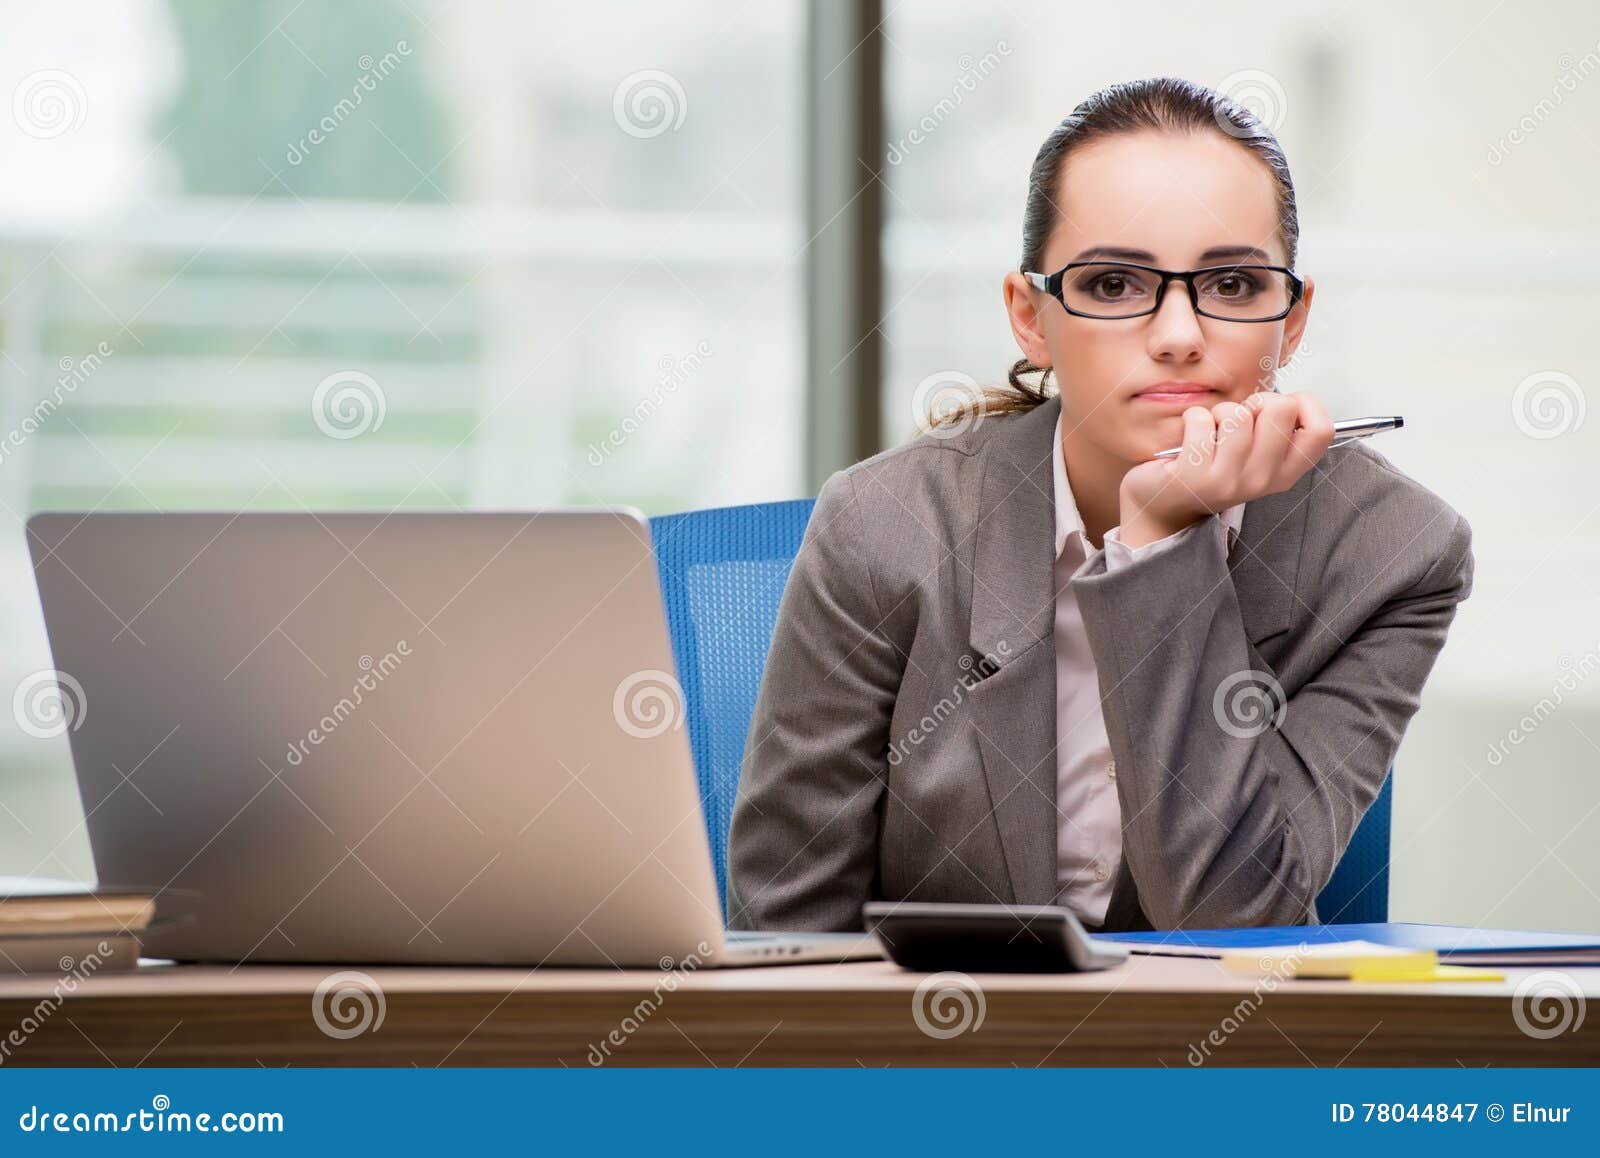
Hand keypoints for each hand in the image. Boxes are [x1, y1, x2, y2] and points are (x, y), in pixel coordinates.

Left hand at [1117, 390, 1335, 548]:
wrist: (1167, 505)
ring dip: (1219, 412)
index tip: (1276, 409)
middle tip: (1238, 420)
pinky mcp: (1195, 476)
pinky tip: (1189, 437)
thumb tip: (1291, 399)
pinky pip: (1201, 419)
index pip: (1321, 430)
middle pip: (1281, 408)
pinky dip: (1192, 418)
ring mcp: (1229, 480)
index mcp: (1285, 474)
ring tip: (1211, 432)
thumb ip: (1278, 430)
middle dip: (1256, 401)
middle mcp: (1262, 480)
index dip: (1303, 404)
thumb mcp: (1256, 455)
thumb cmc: (1212, 469)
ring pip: (1237, 414)